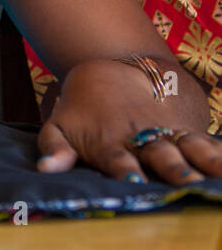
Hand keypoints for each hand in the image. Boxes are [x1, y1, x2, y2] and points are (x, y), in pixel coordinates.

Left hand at [36, 57, 221, 184]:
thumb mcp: (59, 126)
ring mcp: (169, 134)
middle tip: (186, 182)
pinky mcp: (190, 129)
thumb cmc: (84, 109)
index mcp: (110, 144)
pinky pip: (209, 143)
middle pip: (160, 156)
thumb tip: (46, 169)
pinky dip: (220, 153)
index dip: (125, 170)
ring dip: (205, 162)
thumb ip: (54, 149)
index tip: (133, 181)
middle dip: (173, 170)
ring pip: (190, 148)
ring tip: (215, 175)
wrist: (118, 67)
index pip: (118, 161)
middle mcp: (143, 140)